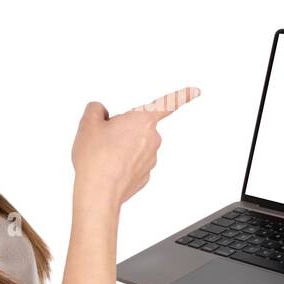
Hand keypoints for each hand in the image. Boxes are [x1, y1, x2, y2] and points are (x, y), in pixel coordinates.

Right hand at [71, 87, 200, 207]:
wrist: (98, 192)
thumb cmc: (96, 158)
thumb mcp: (88, 124)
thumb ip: (96, 109)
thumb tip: (100, 112)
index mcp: (143, 121)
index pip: (167, 104)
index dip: (181, 95)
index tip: (195, 91)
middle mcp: (152, 139)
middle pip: (138, 126)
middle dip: (122, 129)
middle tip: (103, 139)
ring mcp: (150, 159)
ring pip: (135, 145)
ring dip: (122, 147)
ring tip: (103, 156)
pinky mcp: (145, 176)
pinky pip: (133, 163)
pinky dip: (122, 164)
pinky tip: (109, 168)